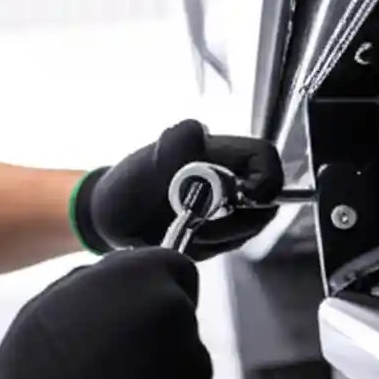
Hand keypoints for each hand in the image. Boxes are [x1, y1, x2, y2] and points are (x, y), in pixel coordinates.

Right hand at [0, 248, 211, 378]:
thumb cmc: (32, 377)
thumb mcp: (54, 303)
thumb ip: (105, 279)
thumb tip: (131, 274)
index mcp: (145, 278)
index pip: (177, 269)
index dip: (157, 288)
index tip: (137, 309)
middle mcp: (179, 317)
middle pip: (180, 319)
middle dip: (155, 334)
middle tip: (110, 361)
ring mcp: (195, 370)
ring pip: (184, 364)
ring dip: (159, 374)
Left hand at [71, 120, 283, 258]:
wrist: (111, 218)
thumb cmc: (127, 184)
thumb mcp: (150, 160)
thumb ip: (177, 144)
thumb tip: (199, 133)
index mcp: (218, 151)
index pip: (264, 157)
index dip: (267, 178)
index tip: (248, 198)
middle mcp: (230, 176)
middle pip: (264, 199)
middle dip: (235, 219)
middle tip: (200, 222)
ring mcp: (228, 205)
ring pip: (250, 225)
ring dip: (220, 234)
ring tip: (188, 228)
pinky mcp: (220, 231)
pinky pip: (234, 242)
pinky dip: (213, 245)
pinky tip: (191, 237)